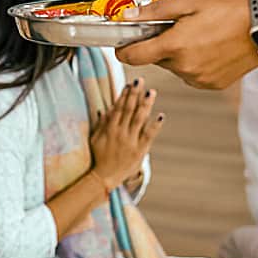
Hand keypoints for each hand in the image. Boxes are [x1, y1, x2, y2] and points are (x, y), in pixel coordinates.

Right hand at [87, 78, 164, 192]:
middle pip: (129, 109)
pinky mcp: (140, 150)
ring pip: (139, 119)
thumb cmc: (98, 156)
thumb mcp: (95, 138)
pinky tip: (161, 115)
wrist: (104, 177)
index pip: (118, 107)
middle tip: (140, 81)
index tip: (129, 84)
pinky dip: (155, 125)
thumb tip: (106, 109)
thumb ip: (101, 123)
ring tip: (151, 92)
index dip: (124, 95)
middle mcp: (121, 133)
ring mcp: (131, 141)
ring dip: (146, 104)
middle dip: (135, 94)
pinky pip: (149, 135)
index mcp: (109, 129)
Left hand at [115, 0, 257, 89]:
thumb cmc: (229, 6)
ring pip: (175, 67)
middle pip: (156, 59)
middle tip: (176, 25)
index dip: (124, 49)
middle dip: (160, 44)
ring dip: (178, 54)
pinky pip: (192, 74)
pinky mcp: (214, 84)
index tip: (123, 42)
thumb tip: (127, 16)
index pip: (133, 57)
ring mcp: (200, 79)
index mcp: (175, 47)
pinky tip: (209, 46)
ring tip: (199, 33)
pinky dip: (194, 62)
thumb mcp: (189, 0)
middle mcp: (185, 68)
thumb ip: (154, 11)